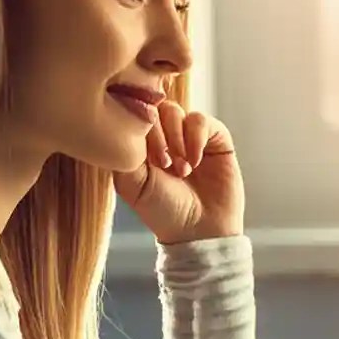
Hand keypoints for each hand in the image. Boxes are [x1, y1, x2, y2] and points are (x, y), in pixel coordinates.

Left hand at [114, 101, 245, 244]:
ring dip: (176, 139)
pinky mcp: (215, 138)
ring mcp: (189, 135)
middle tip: (166, 165)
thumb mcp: (131, 184)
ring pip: (174, 111)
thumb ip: (123, 152)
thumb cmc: (163, 211)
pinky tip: (196, 162)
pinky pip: (201, 119)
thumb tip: (126, 121)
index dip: (141, 133)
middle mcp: (164, 136)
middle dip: (159, 137)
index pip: (132, 115)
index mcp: (141, 144)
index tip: (151, 162)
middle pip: (153, 108)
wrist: (200, 230)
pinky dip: (196, 138)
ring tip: (182, 168)